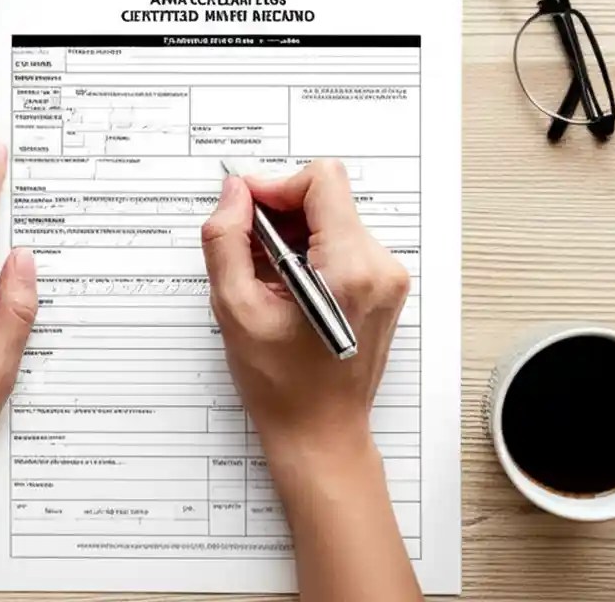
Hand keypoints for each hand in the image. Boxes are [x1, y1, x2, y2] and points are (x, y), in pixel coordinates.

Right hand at [201, 159, 420, 601]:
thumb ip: (227, 241)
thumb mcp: (236, 309)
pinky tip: (287, 290)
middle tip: (249, 254)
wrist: (320, 435)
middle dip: (280, 215)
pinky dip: (310, 254)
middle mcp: (379, 267)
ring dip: (293, 237)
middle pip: (327, 199)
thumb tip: (233, 194)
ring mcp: (387, 278)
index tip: (246, 210)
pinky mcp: (383, 288)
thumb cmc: (282, 387)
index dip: (276, 187)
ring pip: (333, 220)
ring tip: (267, 282)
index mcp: (350, 268)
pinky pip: (343, 245)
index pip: (321, 180)